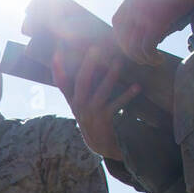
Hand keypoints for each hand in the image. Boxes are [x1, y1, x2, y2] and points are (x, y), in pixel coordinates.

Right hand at [52, 44, 139, 161]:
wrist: (98, 144)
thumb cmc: (92, 118)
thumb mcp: (81, 103)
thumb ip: (79, 86)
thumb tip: (87, 63)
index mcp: (72, 100)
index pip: (60, 81)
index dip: (57, 67)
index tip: (58, 50)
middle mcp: (79, 105)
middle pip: (81, 82)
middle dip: (88, 65)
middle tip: (95, 48)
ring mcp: (91, 112)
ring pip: (100, 91)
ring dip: (110, 76)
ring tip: (118, 62)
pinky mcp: (104, 119)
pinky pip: (116, 104)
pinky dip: (127, 95)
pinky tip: (137, 86)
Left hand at [112, 0, 193, 65]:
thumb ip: (151, 6)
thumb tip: (155, 31)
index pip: (117, 22)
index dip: (122, 37)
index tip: (133, 45)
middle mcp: (134, 5)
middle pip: (123, 37)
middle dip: (132, 52)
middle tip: (144, 58)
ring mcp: (143, 13)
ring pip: (134, 46)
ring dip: (142, 58)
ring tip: (154, 61)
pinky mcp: (156, 21)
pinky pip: (147, 47)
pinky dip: (152, 57)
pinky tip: (159, 59)